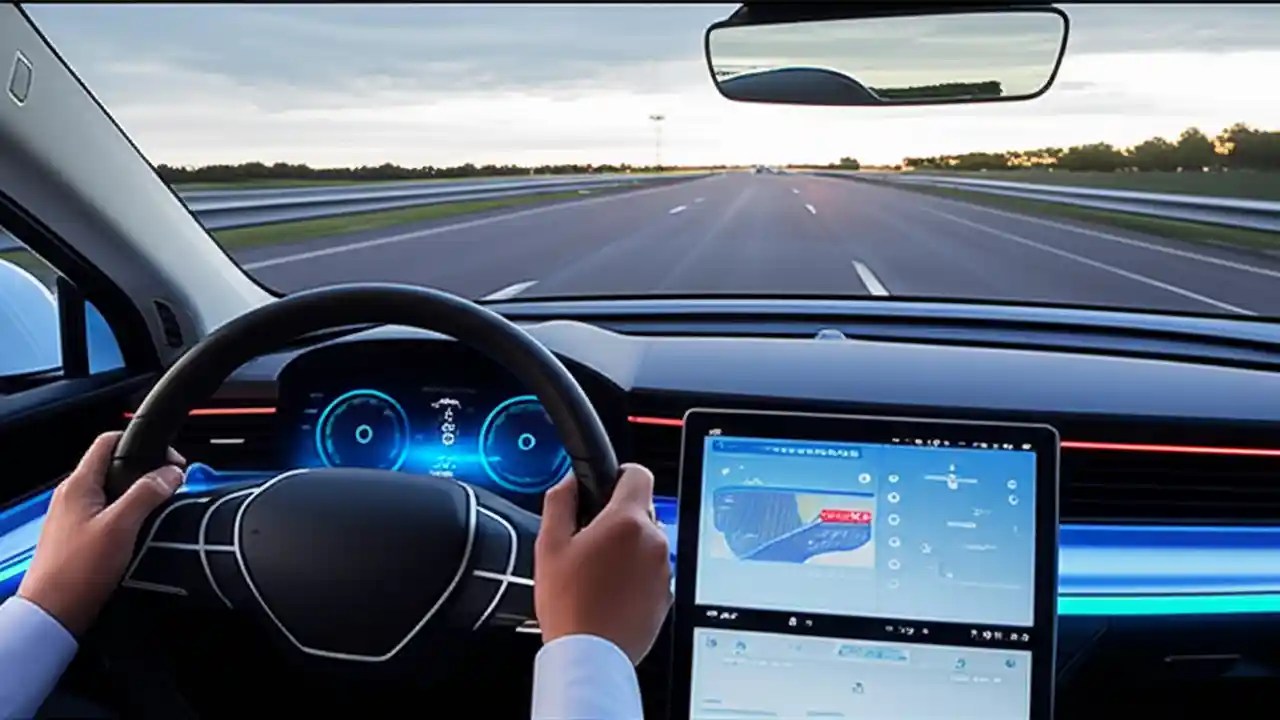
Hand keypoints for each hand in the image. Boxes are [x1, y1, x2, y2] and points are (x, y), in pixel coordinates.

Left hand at [18, 431, 185, 635]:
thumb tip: (170, 473)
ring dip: (139, 496)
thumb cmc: (78, 570)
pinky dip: (128, 515)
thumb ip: (146, 494)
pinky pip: (108, 513)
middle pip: (115, 467)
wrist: (53, 611)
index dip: (143, 443)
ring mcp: (73, 516)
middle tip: (171, 487)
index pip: (109, 442)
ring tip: (160, 510)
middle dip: (146, 472)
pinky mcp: (78, 536)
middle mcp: (73, 496)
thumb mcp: (120, 526)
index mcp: (79, 485)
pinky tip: (141, 531)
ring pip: (113, 492)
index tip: (170, 461)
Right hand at [534, 463, 671, 663]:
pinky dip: (636, 575)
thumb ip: (559, 502)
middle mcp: (654, 542)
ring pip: (646, 543)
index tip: (606, 487)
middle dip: (617, 519)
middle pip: (641, 511)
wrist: (590, 655)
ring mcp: (663, 570)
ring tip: (598, 574)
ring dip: (627, 549)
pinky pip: (651, 571)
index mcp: (627, 522)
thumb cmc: (569, 605)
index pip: (638, 474)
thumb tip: (569, 482)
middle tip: (589, 543)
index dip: (619, 475)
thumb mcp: (549, 545)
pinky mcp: (666, 595)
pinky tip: (611, 592)